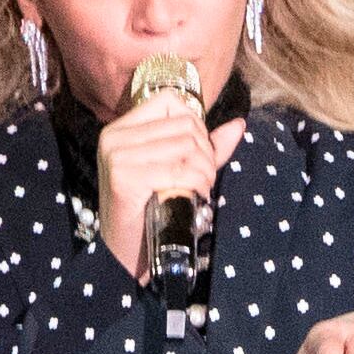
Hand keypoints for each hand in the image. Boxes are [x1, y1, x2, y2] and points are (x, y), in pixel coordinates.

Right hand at [94, 88, 246, 283]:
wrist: (128, 252)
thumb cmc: (153, 209)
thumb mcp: (180, 171)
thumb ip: (207, 147)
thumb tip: (239, 124)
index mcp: (122, 128)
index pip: (171, 100)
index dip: (195, 125)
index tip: (196, 154)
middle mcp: (114, 136)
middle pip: (184, 125)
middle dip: (205, 153)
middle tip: (203, 178)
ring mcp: (116, 155)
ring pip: (185, 146)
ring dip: (204, 171)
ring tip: (199, 188)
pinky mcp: (123, 178)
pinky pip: (177, 170)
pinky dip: (195, 184)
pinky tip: (194, 197)